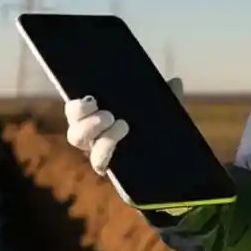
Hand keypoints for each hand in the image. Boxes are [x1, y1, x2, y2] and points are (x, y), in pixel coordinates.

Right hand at [62, 77, 183, 175]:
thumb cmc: (156, 127)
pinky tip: (121, 145)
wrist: (170, 162)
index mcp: (97, 117)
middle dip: (86, 123)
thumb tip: (175, 82)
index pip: (75, 112)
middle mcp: (94, 138)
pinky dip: (106, 154)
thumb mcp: (161, 110)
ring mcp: (101, 154)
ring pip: (87, 150)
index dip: (77, 107)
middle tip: (109, 115)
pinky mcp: (111, 169)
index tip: (91, 99)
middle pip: (75, 134)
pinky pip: (99, 164)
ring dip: (101, 138)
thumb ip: (165, 96)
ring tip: (123, 126)